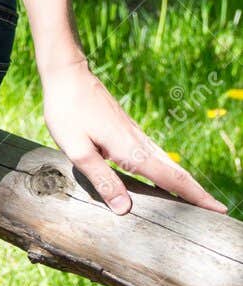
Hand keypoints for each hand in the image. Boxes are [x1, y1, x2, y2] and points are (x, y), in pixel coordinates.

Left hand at [40, 56, 229, 215]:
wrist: (68, 74)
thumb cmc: (67, 110)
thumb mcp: (77, 149)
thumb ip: (101, 179)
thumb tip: (125, 210)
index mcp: (130, 150)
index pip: (171, 178)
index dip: (195, 197)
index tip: (218, 210)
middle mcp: (139, 142)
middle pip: (175, 172)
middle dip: (197, 193)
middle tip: (217, 211)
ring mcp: (134, 134)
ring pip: (166, 162)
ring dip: (184, 182)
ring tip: (197, 201)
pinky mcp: (127, 130)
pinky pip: (155, 156)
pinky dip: (168, 170)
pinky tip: (165, 177)